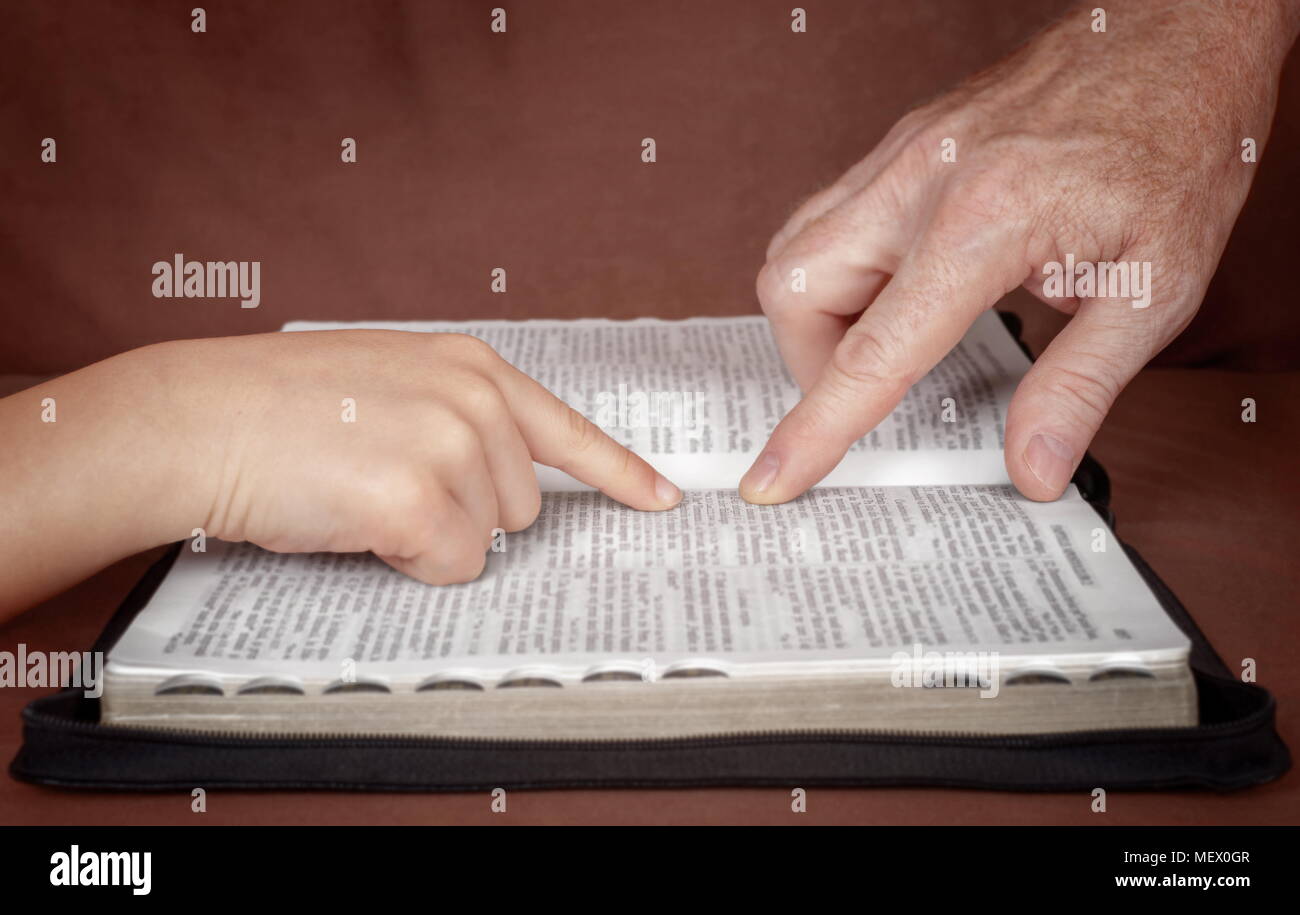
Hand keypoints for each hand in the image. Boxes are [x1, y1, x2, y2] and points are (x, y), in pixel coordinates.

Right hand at [0, 331, 680, 614]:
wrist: (197, 418)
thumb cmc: (277, 406)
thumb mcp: (387, 380)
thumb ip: (457, 414)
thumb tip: (501, 484)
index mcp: (469, 365)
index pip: (567, 429)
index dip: (619, 473)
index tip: (662, 500)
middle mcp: (473, 397)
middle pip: (524, 505)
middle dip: (464, 512)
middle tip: (384, 481)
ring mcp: (449, 443)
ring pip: (488, 540)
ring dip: (432, 537)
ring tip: (361, 492)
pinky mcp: (418, 496)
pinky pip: (453, 566)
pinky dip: (409, 562)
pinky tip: (357, 520)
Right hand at [743, 0, 1299, 503]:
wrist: (1180, 34)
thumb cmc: (1179, 142)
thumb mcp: (1155, 287)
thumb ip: (1080, 386)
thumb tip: (1033, 465)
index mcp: (983, 222)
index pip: (870, 353)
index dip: (814, 428)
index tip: (772, 477)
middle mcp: (921, 179)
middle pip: (790, 290)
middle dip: (809, 363)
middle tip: (871, 396)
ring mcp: (903, 152)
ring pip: (795, 247)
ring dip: (817, 315)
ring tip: (885, 344)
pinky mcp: (904, 140)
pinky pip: (829, 213)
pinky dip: (841, 268)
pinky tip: (902, 286)